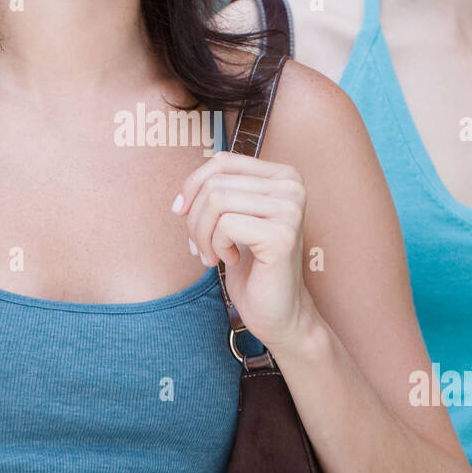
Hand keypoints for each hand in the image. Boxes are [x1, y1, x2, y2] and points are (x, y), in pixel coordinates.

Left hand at [172, 151, 311, 350]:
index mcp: (283, 176)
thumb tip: (185, 189)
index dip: (193, 184)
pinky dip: (216, 246)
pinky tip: (230, 260)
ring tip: (212, 255)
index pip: (224, 161)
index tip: (180, 211)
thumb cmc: (253, 266)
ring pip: (216, 202)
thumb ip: (219, 192)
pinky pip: (225, 225)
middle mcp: (292, 186)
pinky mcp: (282, 235)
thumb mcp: (233, 219)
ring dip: (202, 234)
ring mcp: (290, 209)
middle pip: (215, 184)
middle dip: (194, 218)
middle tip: (199, 247)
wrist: (277, 311)